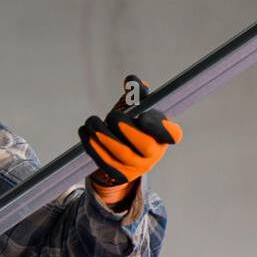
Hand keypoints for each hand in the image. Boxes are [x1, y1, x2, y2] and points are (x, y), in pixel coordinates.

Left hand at [79, 74, 182, 192]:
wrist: (120, 151)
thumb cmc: (132, 122)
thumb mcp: (137, 105)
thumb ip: (137, 91)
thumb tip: (132, 81)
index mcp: (165, 135)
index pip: (172, 134)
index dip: (159, 126)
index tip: (142, 116)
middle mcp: (155, 153)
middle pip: (145, 145)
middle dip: (126, 129)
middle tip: (112, 116)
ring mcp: (137, 167)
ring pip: (121, 154)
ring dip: (103, 135)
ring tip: (91, 121)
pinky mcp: (119, 174)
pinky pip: (105, 161)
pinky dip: (92, 145)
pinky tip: (84, 131)